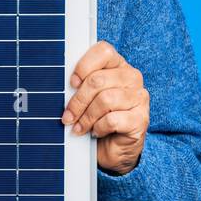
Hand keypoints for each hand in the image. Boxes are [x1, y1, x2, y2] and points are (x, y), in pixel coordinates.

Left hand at [62, 41, 148, 174]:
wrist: (112, 149)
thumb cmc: (96, 119)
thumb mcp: (85, 98)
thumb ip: (78, 85)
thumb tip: (59, 84)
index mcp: (117, 65)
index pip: (103, 51)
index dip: (84, 65)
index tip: (71, 83)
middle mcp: (132, 77)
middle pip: (98, 80)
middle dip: (77, 101)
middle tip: (67, 116)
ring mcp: (139, 98)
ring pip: (105, 100)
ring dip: (86, 117)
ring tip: (79, 127)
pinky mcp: (141, 119)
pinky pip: (112, 119)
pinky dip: (98, 128)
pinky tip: (96, 132)